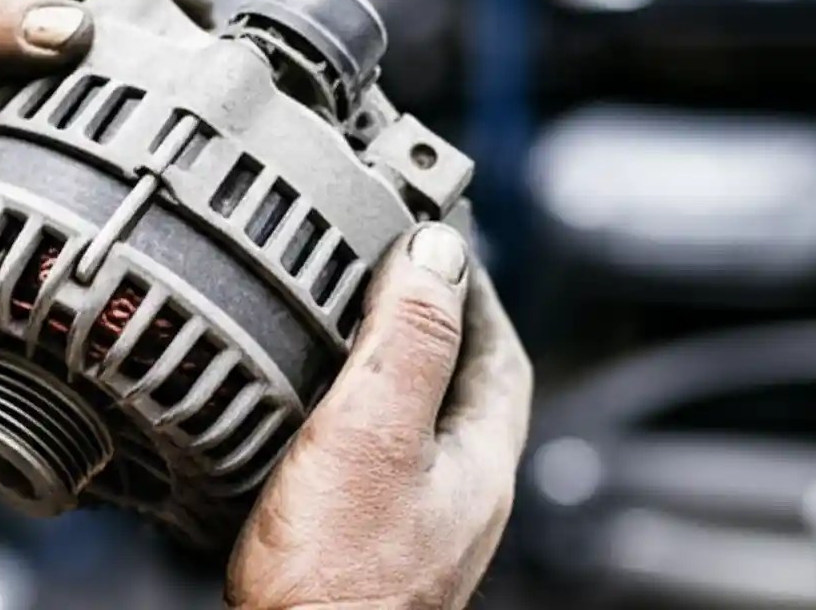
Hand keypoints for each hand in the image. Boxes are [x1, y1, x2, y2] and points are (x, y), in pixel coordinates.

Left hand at [0, 0, 213, 250]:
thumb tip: (70, 31)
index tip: (194, 6)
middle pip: (77, 30)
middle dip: (138, 49)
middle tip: (198, 82)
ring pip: (61, 99)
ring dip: (110, 114)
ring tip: (168, 139)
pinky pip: (30, 158)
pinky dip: (66, 169)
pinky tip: (98, 189)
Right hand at [226, 224, 532, 609]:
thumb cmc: (341, 580)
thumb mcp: (374, 433)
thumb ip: (409, 339)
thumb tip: (436, 251)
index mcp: (476, 459)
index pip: (498, 350)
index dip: (474, 288)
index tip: (440, 240)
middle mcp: (457, 492)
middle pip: (463, 383)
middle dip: (434, 320)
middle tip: (391, 275)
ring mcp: (416, 521)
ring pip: (418, 418)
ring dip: (393, 365)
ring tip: (350, 330)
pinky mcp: (369, 540)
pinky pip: (377, 452)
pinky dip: (356, 415)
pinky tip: (317, 420)